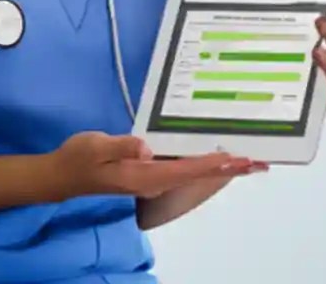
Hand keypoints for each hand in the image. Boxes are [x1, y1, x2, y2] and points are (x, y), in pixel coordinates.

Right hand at [45, 132, 256, 200]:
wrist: (64, 174)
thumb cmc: (79, 158)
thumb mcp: (96, 146)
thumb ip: (122, 146)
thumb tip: (147, 149)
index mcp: (144, 174)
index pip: (186, 170)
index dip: (214, 164)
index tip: (239, 159)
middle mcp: (155, 180)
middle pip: (200, 175)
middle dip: (230, 169)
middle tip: (261, 162)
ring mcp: (154, 179)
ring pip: (196, 174)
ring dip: (223, 168)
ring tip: (251, 162)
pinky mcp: (152, 173)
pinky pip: (186, 169)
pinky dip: (207, 164)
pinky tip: (220, 158)